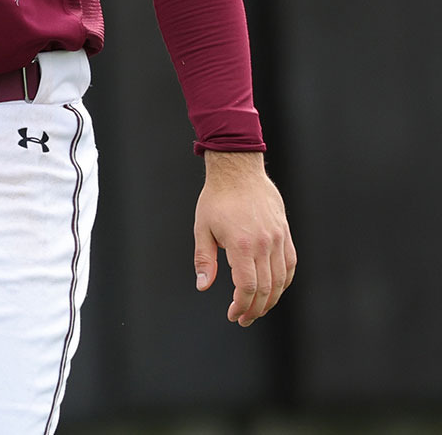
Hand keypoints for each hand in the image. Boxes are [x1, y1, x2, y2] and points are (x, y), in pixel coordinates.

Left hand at [193, 151, 296, 326]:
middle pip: (267, 288)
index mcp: (242, 245)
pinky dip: (284, 282)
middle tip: (244, 319)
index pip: (248, 286)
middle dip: (255, 309)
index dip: (242, 305)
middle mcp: (265, 244)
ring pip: (282, 280)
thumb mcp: (202, 228)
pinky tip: (274, 291)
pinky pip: (290, 265)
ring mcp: (278, 239)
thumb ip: (204, 260)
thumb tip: (203, 287)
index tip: (233, 315)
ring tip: (257, 310)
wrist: (239, 172)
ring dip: (271, 300)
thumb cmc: (216, 200)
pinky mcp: (285, 234)